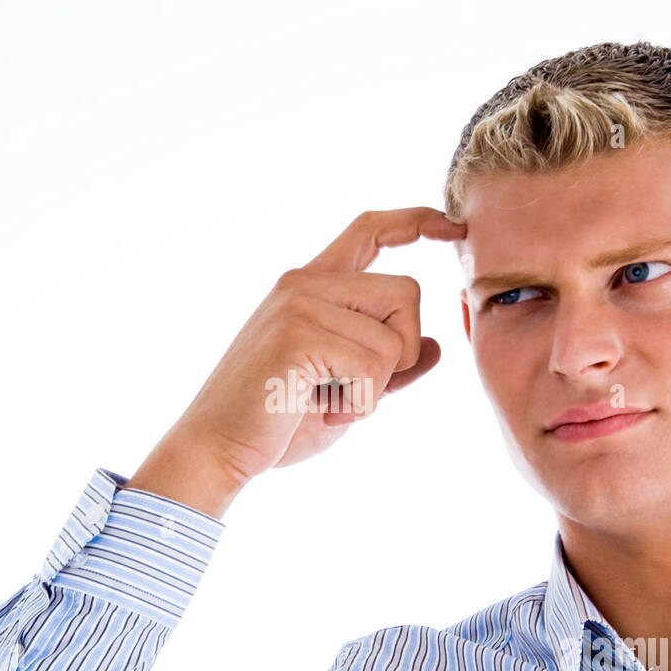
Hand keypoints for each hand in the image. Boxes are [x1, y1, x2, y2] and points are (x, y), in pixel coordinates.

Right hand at [134, 207, 465, 513]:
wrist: (218, 450)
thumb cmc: (275, 424)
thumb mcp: (345, 390)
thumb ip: (387, 366)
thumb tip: (435, 347)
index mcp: (310, 286)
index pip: (369, 230)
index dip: (414, 221)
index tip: (451, 225)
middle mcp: (304, 283)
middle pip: (407, 292)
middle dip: (402, 353)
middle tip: (357, 390)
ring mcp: (299, 304)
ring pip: (396, 337)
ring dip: (378, 387)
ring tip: (332, 402)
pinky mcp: (299, 334)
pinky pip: (375, 366)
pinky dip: (362, 403)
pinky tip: (323, 410)